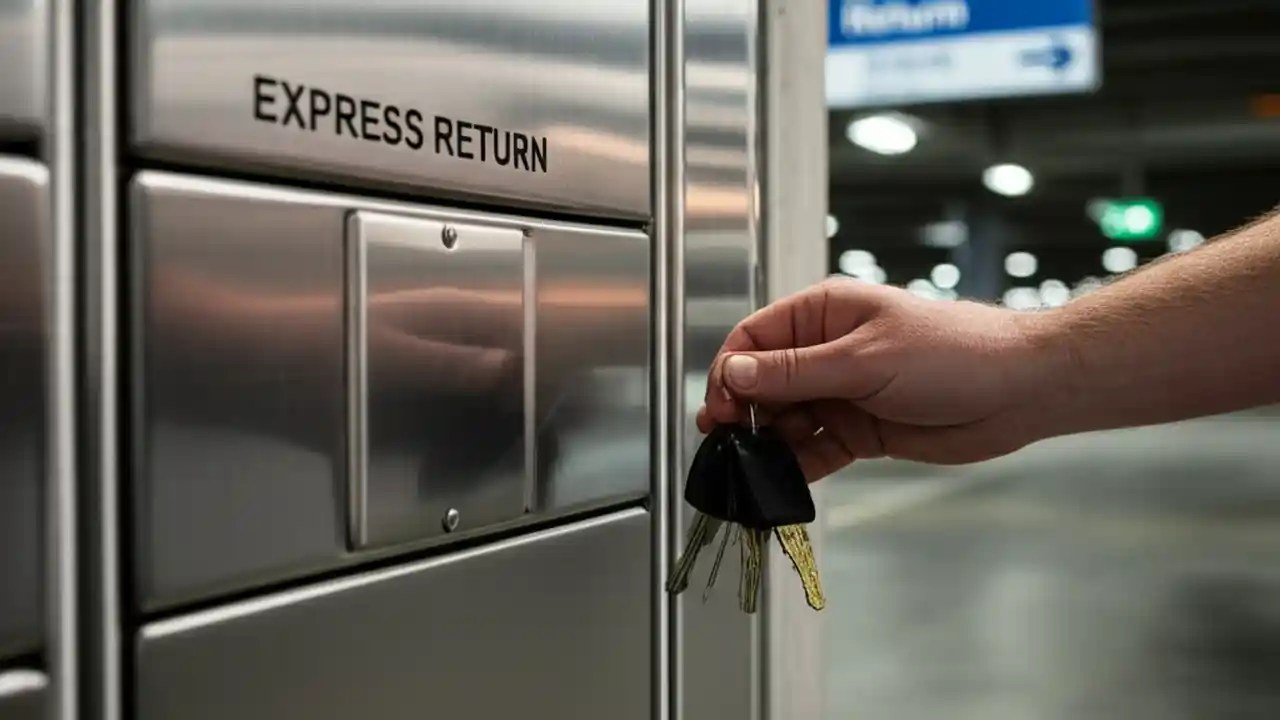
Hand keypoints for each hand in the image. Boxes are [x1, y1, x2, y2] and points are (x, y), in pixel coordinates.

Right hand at [697, 278, 1062, 478]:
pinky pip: (815, 450)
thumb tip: (733, 373)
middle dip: (744, 415)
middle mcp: (825, 352)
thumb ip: (794, 373)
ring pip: (785, 421)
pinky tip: (783, 484)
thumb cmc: (952, 352)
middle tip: (730, 446)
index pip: (753, 340)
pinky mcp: (860, 430)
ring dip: (769, 445)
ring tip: (759, 467)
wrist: (1018, 391)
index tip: (719, 410)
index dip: (729, 374)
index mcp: (822, 315)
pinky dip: (797, 468)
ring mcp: (842, 393)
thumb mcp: (864, 360)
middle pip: (762, 384)